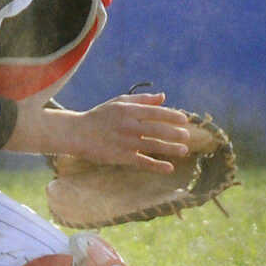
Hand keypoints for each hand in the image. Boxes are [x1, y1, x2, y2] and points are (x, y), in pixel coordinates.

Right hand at [74, 92, 193, 171]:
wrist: (77, 133)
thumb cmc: (100, 116)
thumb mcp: (119, 102)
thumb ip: (142, 100)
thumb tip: (163, 97)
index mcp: (129, 111)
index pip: (156, 112)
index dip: (172, 116)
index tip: (184, 120)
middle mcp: (129, 126)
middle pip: (158, 129)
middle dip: (175, 133)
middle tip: (187, 136)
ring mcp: (126, 142)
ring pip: (153, 145)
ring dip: (170, 148)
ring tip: (184, 150)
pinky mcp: (121, 157)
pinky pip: (142, 162)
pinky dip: (156, 166)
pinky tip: (169, 168)